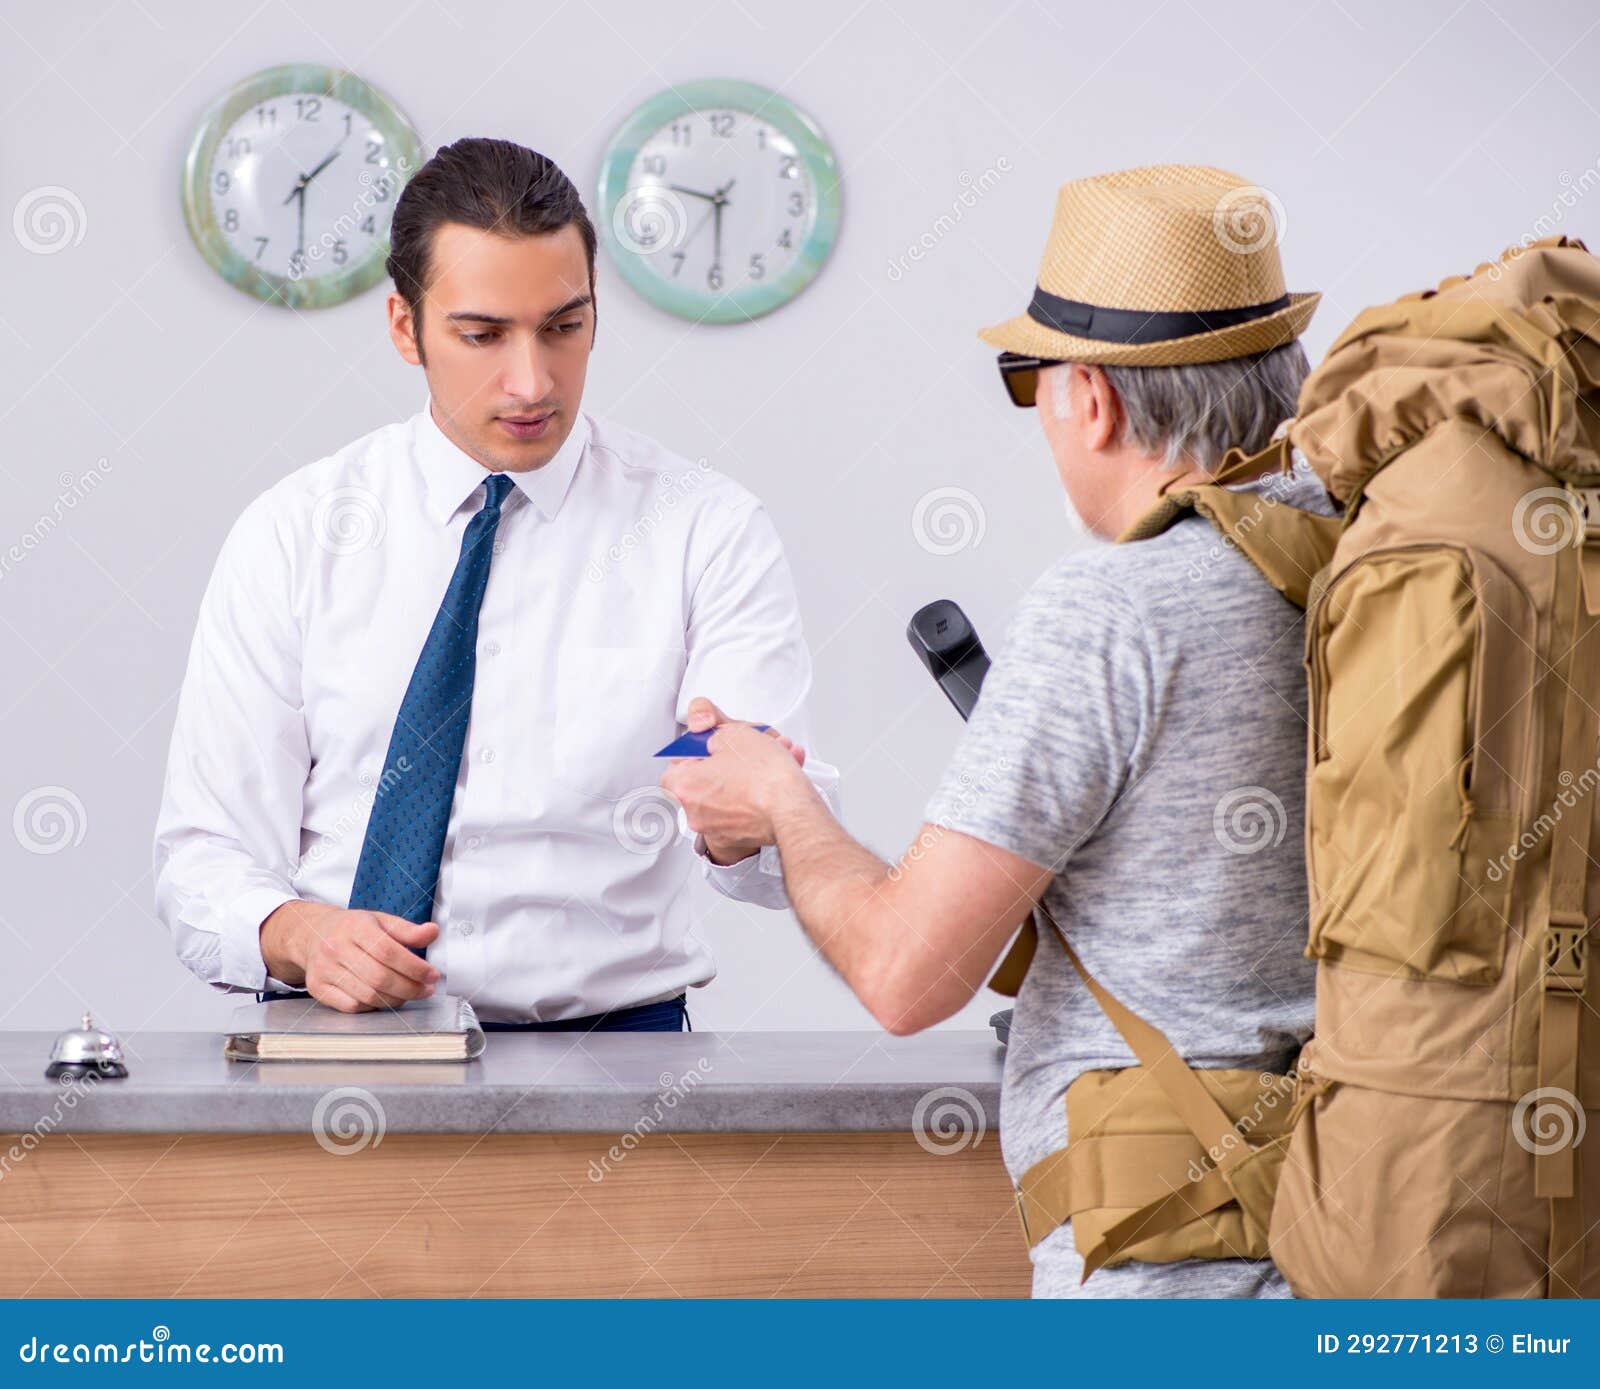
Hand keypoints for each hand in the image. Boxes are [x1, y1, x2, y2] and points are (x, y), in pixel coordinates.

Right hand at [260, 900, 440, 1012]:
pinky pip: (352, 1006)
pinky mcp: (317, 988)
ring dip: (396, 1000)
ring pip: (367, 995)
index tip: (432, 975)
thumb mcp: (381, 920)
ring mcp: (324, 970)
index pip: (389, 952)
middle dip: (409, 988)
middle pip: (379, 977)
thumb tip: (432, 932)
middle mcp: (335, 948)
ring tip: (410, 994)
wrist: (313, 933)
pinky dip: (373, 1006)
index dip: (414, 967)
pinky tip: (385, 998)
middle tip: (426, 990)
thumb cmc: (352, 928)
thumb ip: (408, 930)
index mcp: (355, 927)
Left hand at [662, 698, 813, 859]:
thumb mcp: (735, 733)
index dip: (696, 748)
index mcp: (684, 786)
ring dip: (749, 774)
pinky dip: (757, 794)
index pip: (676, 762)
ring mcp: (716, 827)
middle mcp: (695, 812)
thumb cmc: (764, 779)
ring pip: (729, 793)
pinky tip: (777, 777)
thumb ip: (713, 728)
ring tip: (773, 758)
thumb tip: (711, 734)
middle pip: (704, 778)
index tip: (711, 742)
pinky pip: (744, 808)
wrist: (792, 811)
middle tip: (744, 750)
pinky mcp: (739, 836)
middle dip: (728, 761)